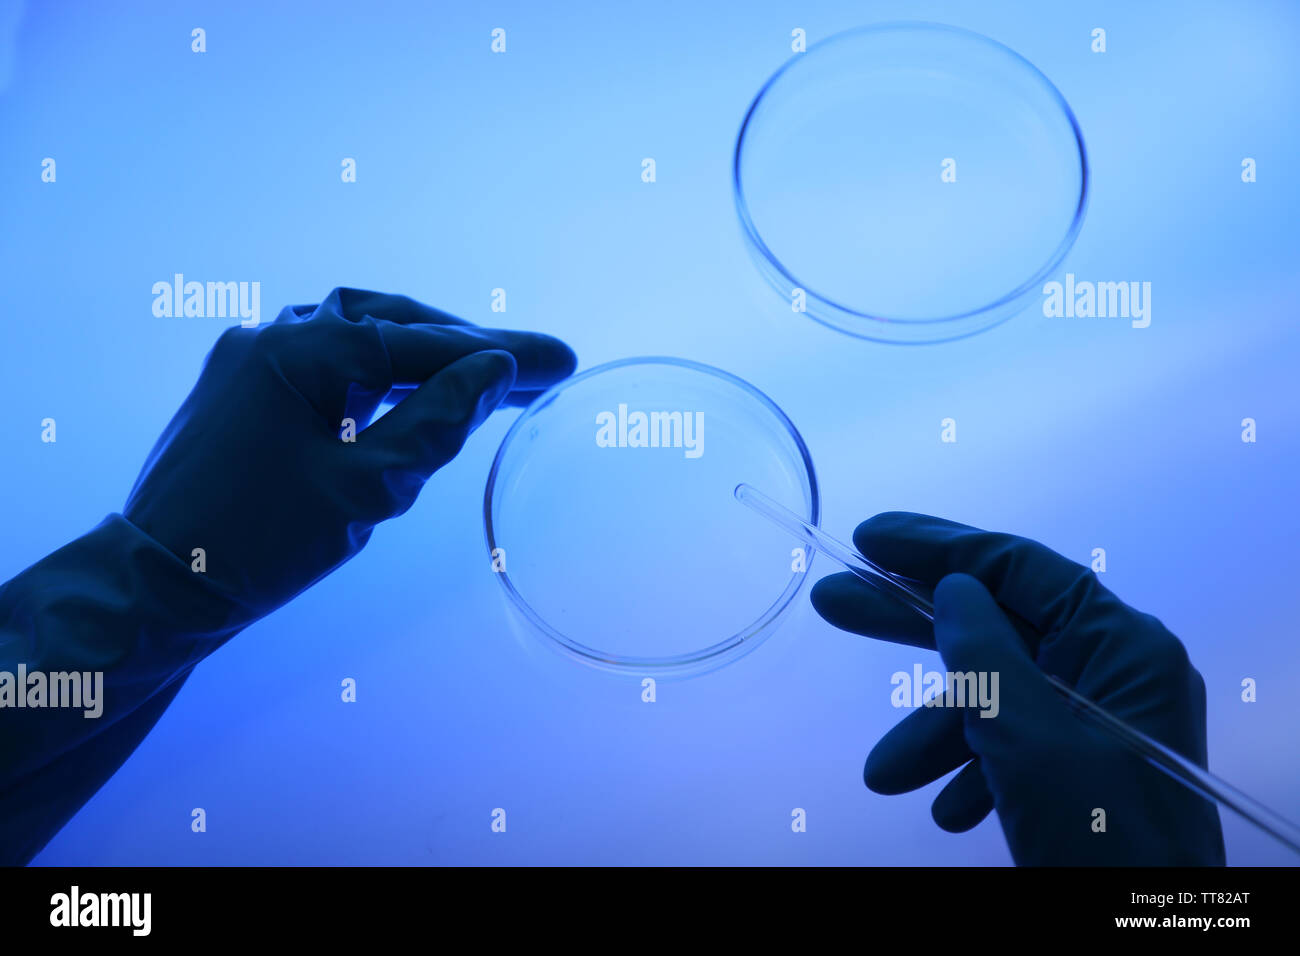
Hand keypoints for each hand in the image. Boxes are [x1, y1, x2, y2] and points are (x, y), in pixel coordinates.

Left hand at [124, 287, 576, 618]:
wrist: (155, 584)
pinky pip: (325, 359)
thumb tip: (492, 372)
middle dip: (466, 345)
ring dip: (421, 351)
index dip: (499, 352)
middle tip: (532, 366)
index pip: (424, 344)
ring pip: (356, 334)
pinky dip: (377, 369)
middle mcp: (274, 338)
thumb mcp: (366, 490)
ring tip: (481, 372)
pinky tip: (407, 390)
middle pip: (393, 323)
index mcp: (303, 353)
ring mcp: (251, 358)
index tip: (560, 360)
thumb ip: (436, 423)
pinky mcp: (239, 388)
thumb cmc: (257, 543)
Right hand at [811, 513, 1224, 865]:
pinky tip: (947, 809)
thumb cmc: (1097, 834)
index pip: (1018, 567)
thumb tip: (954, 588)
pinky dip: (972, 772)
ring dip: (935, 734)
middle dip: (912, 630)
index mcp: (1121, 645)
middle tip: (832, 606)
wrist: (1143, 946)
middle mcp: (1113, 673)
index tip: (867, 540)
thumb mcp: (1026, 735)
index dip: (937, 546)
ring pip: (996, 699)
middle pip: (996, 625)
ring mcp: (1100, 726)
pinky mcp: (1085, 775)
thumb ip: (983, 651)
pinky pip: (1013, 749)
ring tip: (886, 776)